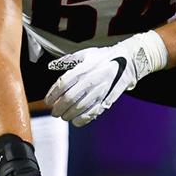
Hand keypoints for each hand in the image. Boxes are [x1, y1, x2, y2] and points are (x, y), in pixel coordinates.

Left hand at [44, 32, 165, 126]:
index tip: (47, 101)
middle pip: (69, 98)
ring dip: (68, 115)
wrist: (128, 61)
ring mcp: (100, 91)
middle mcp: (91, 80)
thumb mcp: (86, 54)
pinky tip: (76, 121)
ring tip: (64, 116)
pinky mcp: (108, 98)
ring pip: (80, 108)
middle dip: (58, 108)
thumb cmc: (104, 57)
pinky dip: (83, 119)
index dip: (52, 94)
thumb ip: (68, 60)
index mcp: (83, 68)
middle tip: (54, 112)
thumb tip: (51, 65)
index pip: (63, 84)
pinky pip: (94, 112)